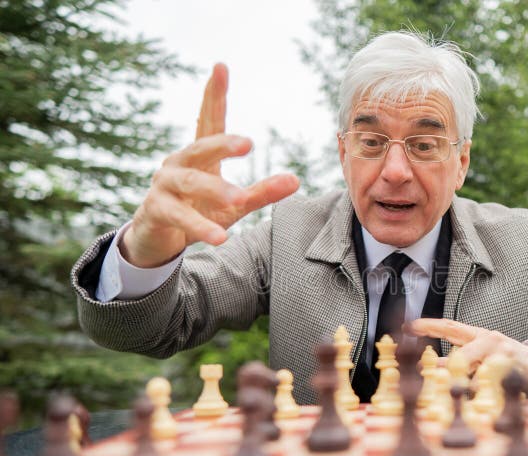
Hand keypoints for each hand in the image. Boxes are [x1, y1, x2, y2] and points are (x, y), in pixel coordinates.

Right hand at [121, 63, 299, 267]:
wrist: (157, 241)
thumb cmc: (198, 212)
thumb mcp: (235, 204)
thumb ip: (262, 192)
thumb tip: (296, 180)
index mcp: (199, 157)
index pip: (207, 120)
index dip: (214, 95)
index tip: (221, 67)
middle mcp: (178, 164)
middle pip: (200, 148)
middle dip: (222, 144)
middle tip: (248, 143)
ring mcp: (164, 186)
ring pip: (189, 182)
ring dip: (215, 189)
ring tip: (239, 197)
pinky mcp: (156, 211)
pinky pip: (180, 217)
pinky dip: (201, 227)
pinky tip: (220, 238)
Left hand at [407, 318, 527, 397]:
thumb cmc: (508, 363)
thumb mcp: (483, 357)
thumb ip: (460, 360)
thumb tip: (434, 367)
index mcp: (480, 336)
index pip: (450, 327)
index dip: (428, 326)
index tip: (407, 326)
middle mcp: (491, 342)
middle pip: (463, 355)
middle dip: (447, 369)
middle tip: (432, 380)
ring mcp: (506, 356)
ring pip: (479, 375)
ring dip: (466, 390)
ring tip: (457, 400)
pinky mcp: (519, 373)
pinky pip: (497, 388)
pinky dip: (486, 399)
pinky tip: (480, 408)